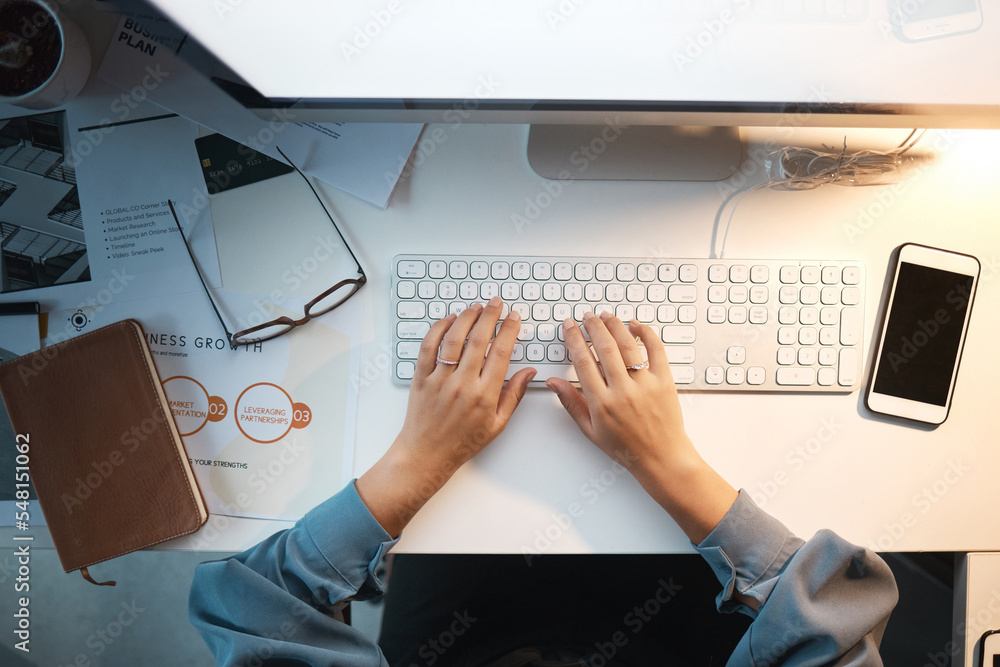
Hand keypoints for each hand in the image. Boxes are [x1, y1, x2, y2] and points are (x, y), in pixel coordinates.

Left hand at [357, 297, 534, 535]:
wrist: (427, 455)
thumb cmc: (463, 442)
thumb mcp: (497, 424)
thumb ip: (514, 395)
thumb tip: (529, 372)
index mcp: (484, 395)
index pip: (500, 353)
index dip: (509, 330)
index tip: (514, 317)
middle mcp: (462, 384)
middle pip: (478, 340)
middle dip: (490, 316)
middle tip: (496, 302)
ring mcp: (439, 380)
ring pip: (453, 339)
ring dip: (466, 318)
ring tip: (476, 307)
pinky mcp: (420, 378)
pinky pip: (428, 347)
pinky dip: (438, 329)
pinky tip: (449, 320)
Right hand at [546, 311, 736, 543]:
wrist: (661, 458)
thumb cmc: (626, 448)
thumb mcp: (591, 430)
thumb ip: (571, 403)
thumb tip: (553, 382)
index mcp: (602, 403)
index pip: (583, 361)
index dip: (573, 339)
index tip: (569, 326)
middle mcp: (623, 391)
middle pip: (604, 347)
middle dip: (592, 326)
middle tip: (586, 316)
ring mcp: (646, 384)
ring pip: (628, 345)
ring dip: (614, 326)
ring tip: (605, 316)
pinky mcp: (665, 381)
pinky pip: (656, 350)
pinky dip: (646, 333)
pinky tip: (635, 325)